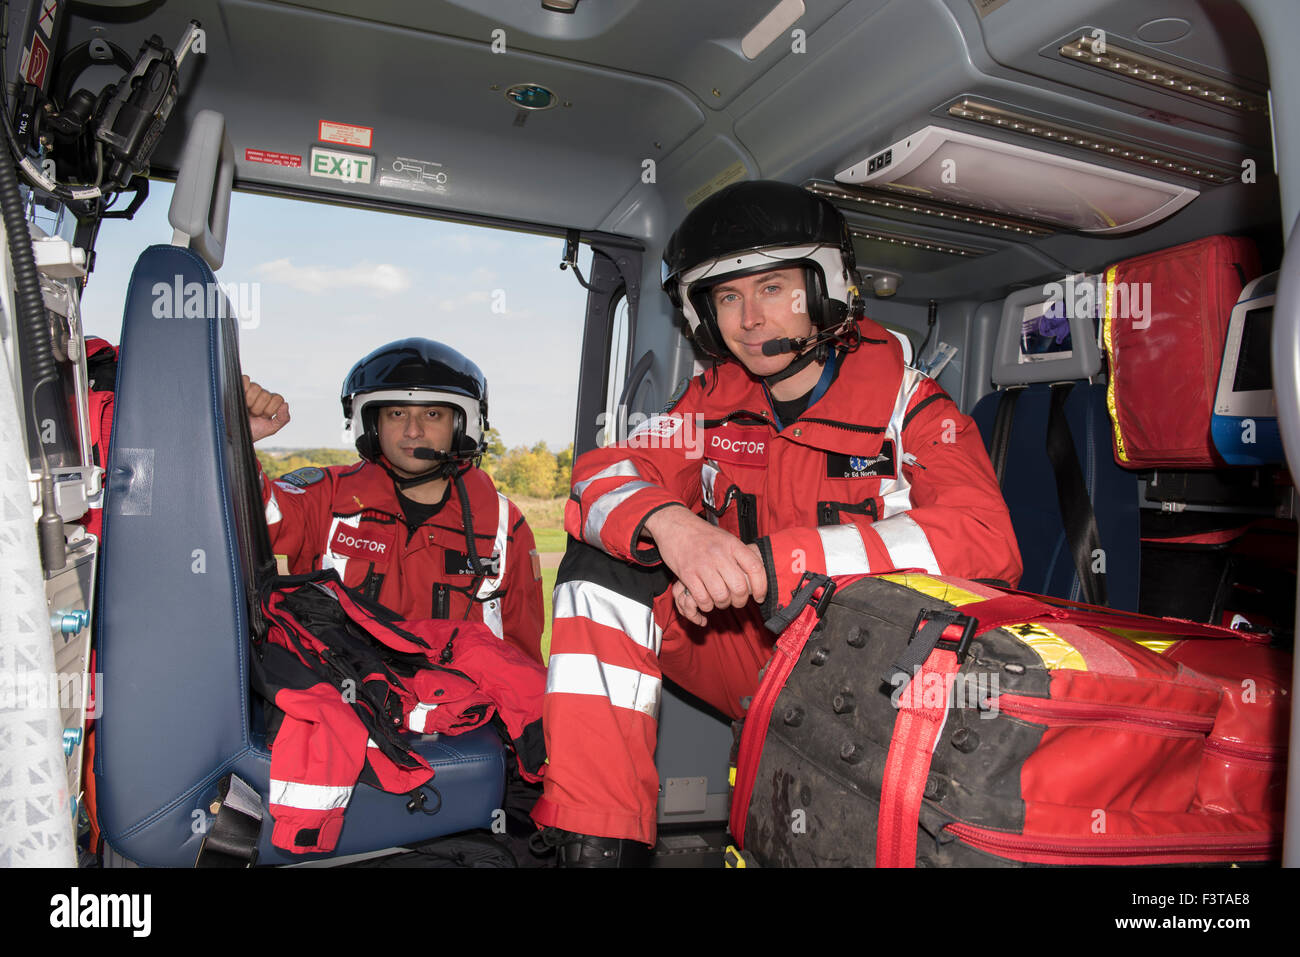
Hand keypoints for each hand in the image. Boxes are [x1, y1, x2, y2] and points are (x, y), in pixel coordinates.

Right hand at [244, 375, 290, 441]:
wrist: (233, 433)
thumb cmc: (250, 430)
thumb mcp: (270, 428)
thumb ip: (282, 419)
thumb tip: (286, 405)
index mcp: (271, 402)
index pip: (278, 398)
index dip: (271, 409)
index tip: (263, 416)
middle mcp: (261, 394)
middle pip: (266, 394)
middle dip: (258, 408)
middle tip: (252, 414)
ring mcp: (250, 390)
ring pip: (256, 387)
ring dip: (250, 401)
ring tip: (245, 408)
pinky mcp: (238, 386)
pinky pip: (245, 379)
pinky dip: (244, 387)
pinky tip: (240, 399)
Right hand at [645, 506, 766, 623]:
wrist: (674, 525)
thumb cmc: (702, 535)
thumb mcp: (726, 538)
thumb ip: (740, 555)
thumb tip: (755, 577)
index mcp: (732, 544)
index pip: (755, 568)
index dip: (761, 587)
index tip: (759, 597)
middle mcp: (719, 554)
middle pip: (739, 587)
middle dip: (740, 601)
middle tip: (737, 601)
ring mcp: (702, 564)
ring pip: (721, 596)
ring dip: (723, 604)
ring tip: (721, 601)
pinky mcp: (687, 574)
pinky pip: (702, 599)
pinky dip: (706, 606)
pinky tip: (707, 602)